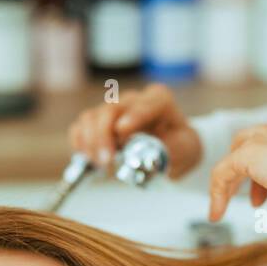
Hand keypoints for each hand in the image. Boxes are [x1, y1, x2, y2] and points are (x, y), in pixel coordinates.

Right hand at [67, 82, 203, 178]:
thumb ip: (172, 148)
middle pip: (112, 108)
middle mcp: (133, 100)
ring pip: (91, 117)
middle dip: (104, 135)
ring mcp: (113, 110)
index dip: (134, 115)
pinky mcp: (98, 123)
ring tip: (101, 165)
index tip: (123, 130)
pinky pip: (80, 127)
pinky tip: (88, 158)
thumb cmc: (179, 147)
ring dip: (91, 143)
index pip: (148, 103)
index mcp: (159, 100)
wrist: (170, 151)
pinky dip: (80, 143)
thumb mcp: (186, 148)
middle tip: (107, 161)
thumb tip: (148, 153)